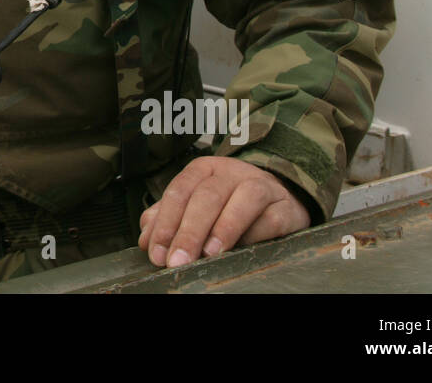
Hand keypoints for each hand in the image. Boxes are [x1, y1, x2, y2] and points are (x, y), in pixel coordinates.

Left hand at [137, 156, 310, 267]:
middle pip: (206, 196)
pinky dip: (256, 234)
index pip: (179, 192)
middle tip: (178, 260)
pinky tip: (243, 249)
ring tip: (209, 253)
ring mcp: (260, 185)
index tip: (157, 252)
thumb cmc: (228, 203)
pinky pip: (270, 219)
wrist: (278, 197)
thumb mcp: (195, 205)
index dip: (165, 223)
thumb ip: (168, 218)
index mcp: (203, 170)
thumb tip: (147, 239)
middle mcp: (230, 172)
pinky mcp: (284, 206)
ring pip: (242, 200)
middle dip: (189, 231)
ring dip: (224, 228)